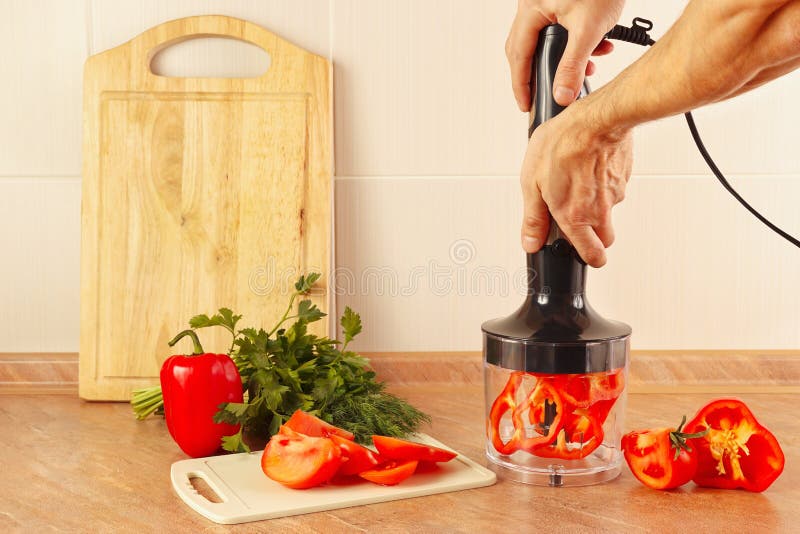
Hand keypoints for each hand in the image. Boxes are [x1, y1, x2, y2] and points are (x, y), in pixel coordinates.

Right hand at [506, 0, 624, 108]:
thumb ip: (573, 66)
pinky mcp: (561, 1)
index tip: (525, 104)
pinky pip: (560, 28)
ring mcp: (545, 1)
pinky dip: (576, 42)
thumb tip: (562, 94)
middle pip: (527, 48)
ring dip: (566, 57)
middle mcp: (533, 3)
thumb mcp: (588, 29)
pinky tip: (597, 46)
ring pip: (546, 39)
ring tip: (588, 66)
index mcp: (531, 8)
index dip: (521, 84)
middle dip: (544, 72)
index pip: (518, 55)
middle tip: (550, 92)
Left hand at [520, 100, 631, 266]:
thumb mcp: (532, 183)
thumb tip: (531, 242)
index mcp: (575, 217)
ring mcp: (615, 194)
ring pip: (608, 212)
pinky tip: (586, 167)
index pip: (592, 256)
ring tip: (575, 183)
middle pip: (605, 240)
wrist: (597, 118)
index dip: (585, 257)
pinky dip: (602, 183)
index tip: (576, 252)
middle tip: (575, 221)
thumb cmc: (563, 144)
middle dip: (593, 237)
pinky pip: (613, 188)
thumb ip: (533, 219)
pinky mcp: (623, 176)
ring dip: (595, 206)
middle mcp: (600, 211)